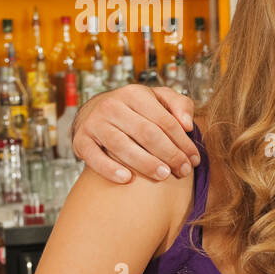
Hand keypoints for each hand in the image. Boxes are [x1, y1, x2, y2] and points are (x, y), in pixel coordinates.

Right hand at [72, 85, 199, 182]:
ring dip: (145, 163)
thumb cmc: (137, 109)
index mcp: (135, 94)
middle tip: (183, 171)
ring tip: (163, 175)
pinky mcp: (81, 140)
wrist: (96, 112)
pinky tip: (127, 179)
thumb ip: (180, 105)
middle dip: (169, 154)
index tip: (194, 159)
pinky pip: (94, 157)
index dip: (183, 142)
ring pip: (122, 145)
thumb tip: (187, 124)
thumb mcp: (160, 99)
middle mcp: (113, 105)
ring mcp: (95, 123)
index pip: (165, 121)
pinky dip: (109, 169)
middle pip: (147, 133)